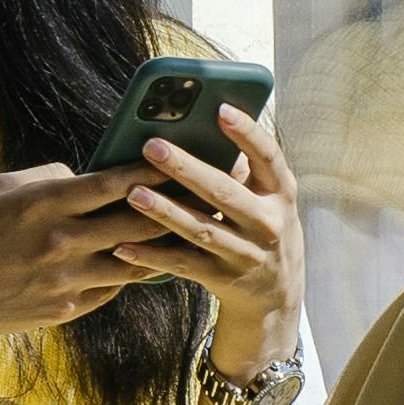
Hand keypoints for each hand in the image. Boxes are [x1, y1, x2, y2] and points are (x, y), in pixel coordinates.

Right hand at [0, 161, 199, 353]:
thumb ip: (47, 177)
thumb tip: (82, 174)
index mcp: (45, 204)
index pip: (114, 181)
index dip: (154, 168)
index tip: (184, 154)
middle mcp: (62, 241)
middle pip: (137, 220)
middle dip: (177, 204)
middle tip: (209, 192)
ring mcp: (67, 279)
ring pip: (135, 259)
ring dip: (165, 244)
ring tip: (194, 231)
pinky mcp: (67, 308)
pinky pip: (112, 287)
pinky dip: (131, 272)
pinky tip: (148, 261)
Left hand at [124, 102, 305, 377]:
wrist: (276, 295)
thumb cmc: (261, 226)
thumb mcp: (267, 198)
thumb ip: (240, 169)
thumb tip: (195, 128)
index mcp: (281, 194)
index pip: (269, 157)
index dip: (247, 133)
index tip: (220, 108)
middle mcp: (268, 224)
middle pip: (224, 193)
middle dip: (186, 169)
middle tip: (150, 145)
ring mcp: (246, 255)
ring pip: (200, 230)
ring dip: (165, 212)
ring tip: (133, 193)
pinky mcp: (222, 279)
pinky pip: (182, 265)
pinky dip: (151, 256)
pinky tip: (122, 245)